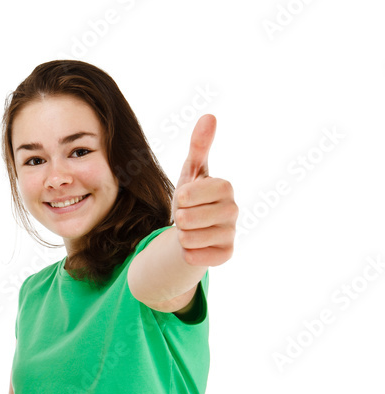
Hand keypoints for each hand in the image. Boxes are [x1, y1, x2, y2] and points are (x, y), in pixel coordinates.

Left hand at [172, 115, 237, 266]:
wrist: (191, 230)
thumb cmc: (191, 197)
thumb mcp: (191, 171)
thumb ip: (199, 146)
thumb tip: (209, 115)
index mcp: (225, 188)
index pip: (202, 191)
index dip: (186, 195)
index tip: (182, 197)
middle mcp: (233, 210)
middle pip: (190, 218)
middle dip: (179, 217)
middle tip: (182, 216)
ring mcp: (231, 233)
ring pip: (191, 239)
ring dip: (181, 235)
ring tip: (187, 229)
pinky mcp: (226, 254)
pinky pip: (198, 258)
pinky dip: (188, 253)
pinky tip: (192, 246)